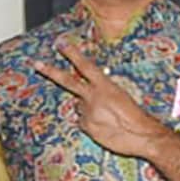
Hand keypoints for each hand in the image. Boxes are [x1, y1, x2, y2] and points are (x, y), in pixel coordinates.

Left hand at [34, 36, 168, 158]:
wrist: (143, 136)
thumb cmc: (137, 116)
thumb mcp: (123, 96)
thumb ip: (105, 91)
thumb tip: (94, 89)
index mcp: (105, 86)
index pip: (85, 66)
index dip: (72, 54)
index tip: (61, 44)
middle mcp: (93, 97)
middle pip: (68, 81)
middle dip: (51, 71)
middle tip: (36, 64)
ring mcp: (87, 112)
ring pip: (80, 106)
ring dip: (88, 109)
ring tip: (107, 118)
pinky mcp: (86, 126)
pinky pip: (84, 121)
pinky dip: (91, 123)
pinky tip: (105, 127)